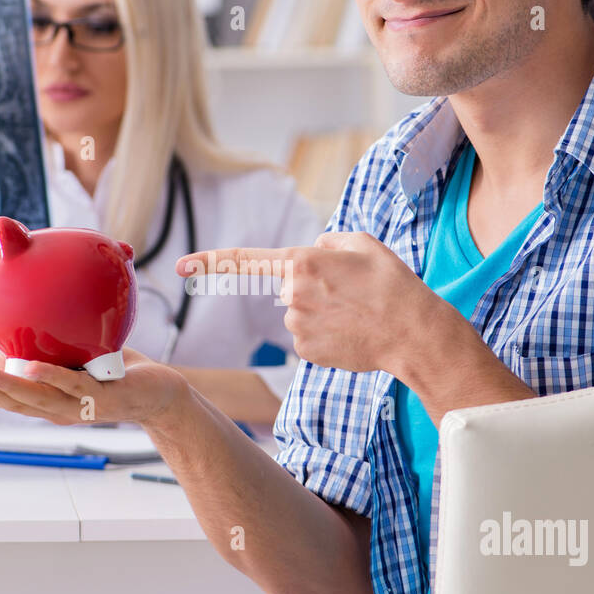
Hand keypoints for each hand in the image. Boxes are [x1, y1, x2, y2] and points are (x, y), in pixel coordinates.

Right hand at [0, 347, 186, 428]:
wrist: (158, 390)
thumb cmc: (112, 372)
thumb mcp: (73, 358)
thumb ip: (42, 350)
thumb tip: (11, 332)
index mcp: (48, 401)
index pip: (8, 400)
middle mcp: (59, 410)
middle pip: (15, 403)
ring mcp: (80, 407)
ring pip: (38, 398)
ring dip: (8, 386)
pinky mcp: (102, 398)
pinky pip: (72, 385)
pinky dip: (49, 376)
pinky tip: (29, 365)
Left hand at [176, 232, 444, 375]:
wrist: (413, 334)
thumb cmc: (392, 284)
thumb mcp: (364, 244)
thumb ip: (329, 242)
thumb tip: (315, 250)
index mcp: (301, 262)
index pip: (244, 261)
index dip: (209, 262)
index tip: (180, 265)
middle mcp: (292, 295)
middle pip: (288, 289)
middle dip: (311, 289)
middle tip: (350, 293)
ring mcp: (297, 327)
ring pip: (299, 315)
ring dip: (321, 313)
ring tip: (356, 314)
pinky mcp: (306, 351)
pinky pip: (308, 337)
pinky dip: (326, 335)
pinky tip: (352, 333)